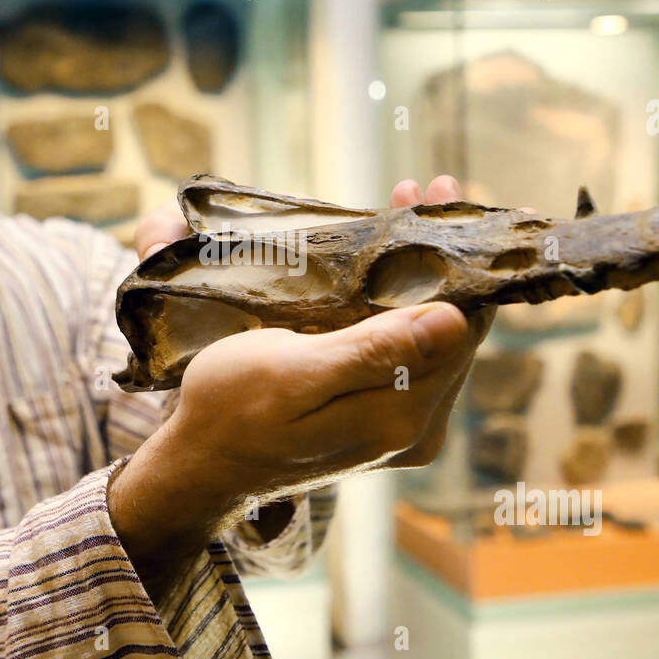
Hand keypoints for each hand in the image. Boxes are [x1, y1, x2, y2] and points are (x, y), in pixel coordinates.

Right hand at [109, 174, 494, 601]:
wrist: (198, 466)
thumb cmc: (228, 412)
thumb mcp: (291, 374)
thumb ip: (373, 353)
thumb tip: (456, 321)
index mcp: (399, 416)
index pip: (461, 328)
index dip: (458, 259)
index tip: (442, 197)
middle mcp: (414, 429)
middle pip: (452, 330)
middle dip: (442, 260)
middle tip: (427, 192)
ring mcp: (399, 429)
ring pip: (432, 338)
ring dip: (423, 278)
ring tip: (407, 214)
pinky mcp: (379, 422)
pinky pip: (408, 354)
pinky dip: (402, 306)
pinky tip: (386, 268)